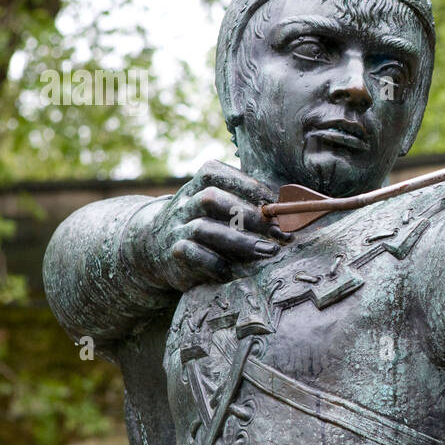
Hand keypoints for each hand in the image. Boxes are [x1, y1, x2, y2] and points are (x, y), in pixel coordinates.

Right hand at [139, 159, 289, 291]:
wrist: (153, 244)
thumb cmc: (205, 221)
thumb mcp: (219, 205)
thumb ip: (245, 201)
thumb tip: (291, 205)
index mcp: (197, 184)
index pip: (216, 173)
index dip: (247, 185)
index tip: (275, 201)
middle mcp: (184, 203)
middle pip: (211, 199)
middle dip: (248, 214)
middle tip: (279, 231)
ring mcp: (177, 228)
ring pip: (204, 229)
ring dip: (240, 240)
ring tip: (269, 251)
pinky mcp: (174, 254)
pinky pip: (193, 256)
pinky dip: (216, 263)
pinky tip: (237, 271)